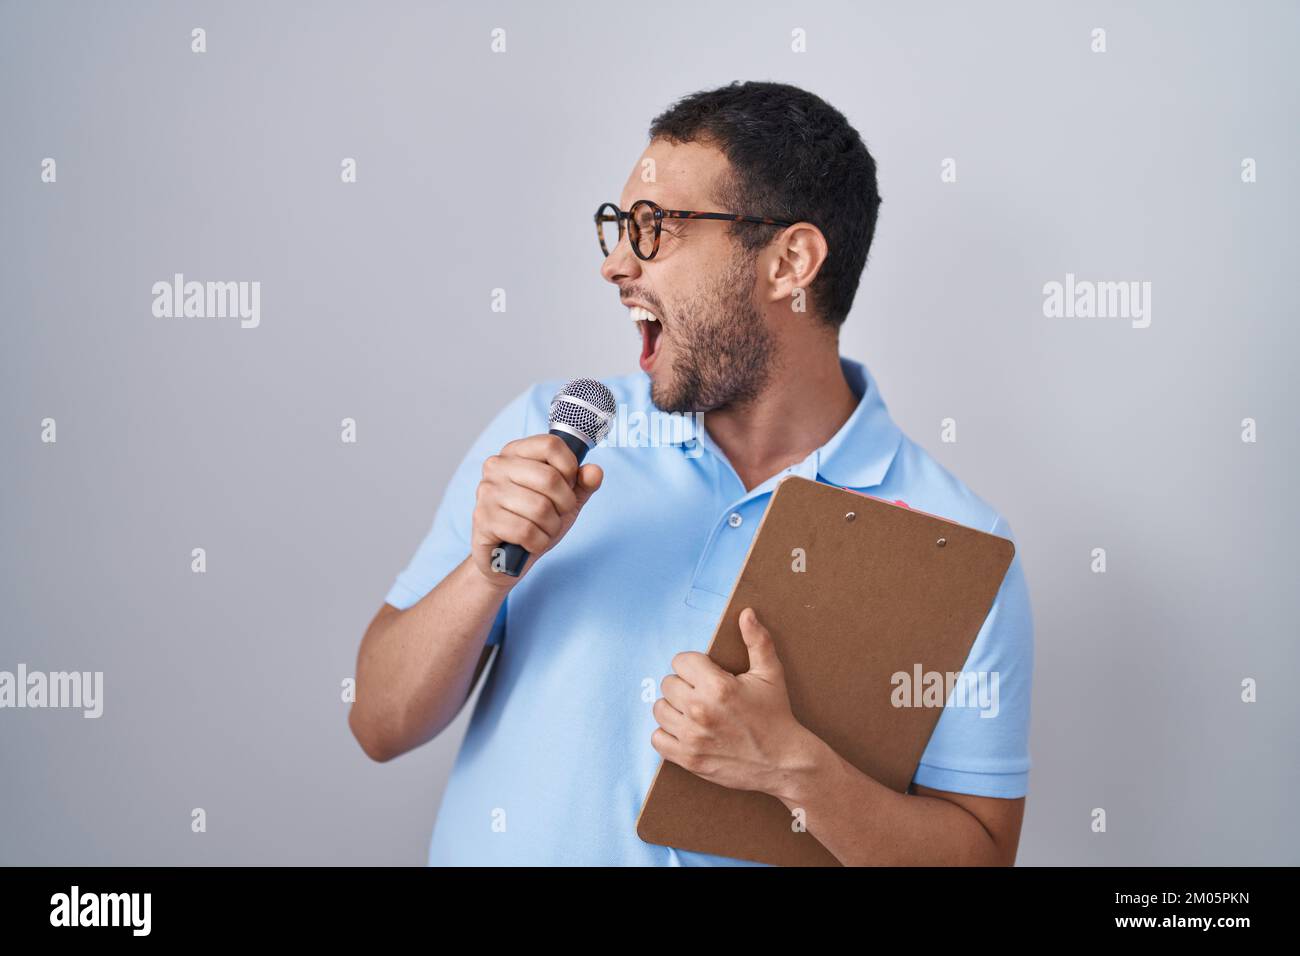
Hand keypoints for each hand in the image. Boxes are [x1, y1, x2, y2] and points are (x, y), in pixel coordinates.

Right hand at [470, 434, 602, 586]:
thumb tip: (594, 472)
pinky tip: (531, 543)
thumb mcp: (564, 499)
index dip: (569, 468)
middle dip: (564, 504)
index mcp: (515, 452)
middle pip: (549, 478)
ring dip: (551, 527)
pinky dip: (538, 542)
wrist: (504, 559)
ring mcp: (487, 492)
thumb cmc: (534, 522)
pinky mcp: (483, 519)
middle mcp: (496, 466)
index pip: (551, 445)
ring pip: (539, 508)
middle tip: (557, 514)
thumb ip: (582, 483)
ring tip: (543, 530)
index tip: (568, 485)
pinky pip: (525, 530)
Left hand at [651, 607, 811, 795]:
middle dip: (684, 685)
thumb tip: (746, 613)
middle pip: (668, 683)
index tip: (706, 674)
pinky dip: (667, 734)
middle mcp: (700, 710)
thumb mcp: (771, 674)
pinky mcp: (688, 759)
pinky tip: (685, 730)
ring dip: (673, 708)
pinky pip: (657, 739)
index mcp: (718, 686)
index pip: (680, 661)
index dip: (693, 665)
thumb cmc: (776, 715)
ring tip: (693, 711)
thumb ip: (757, 640)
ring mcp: (693, 737)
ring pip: (659, 709)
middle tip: (702, 694)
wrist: (783, 762)